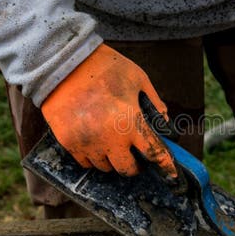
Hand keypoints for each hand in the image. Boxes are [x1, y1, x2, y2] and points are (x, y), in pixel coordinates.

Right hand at [41, 43, 177, 177]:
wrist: (63, 61)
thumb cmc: (105, 66)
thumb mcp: (137, 78)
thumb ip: (154, 101)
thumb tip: (165, 121)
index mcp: (129, 120)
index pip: (154, 152)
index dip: (165, 165)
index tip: (171, 174)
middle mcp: (109, 137)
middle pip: (127, 169)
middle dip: (134, 164)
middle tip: (134, 153)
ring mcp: (87, 142)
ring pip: (105, 167)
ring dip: (112, 159)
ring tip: (111, 142)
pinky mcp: (68, 142)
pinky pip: (84, 162)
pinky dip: (92, 156)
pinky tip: (94, 140)